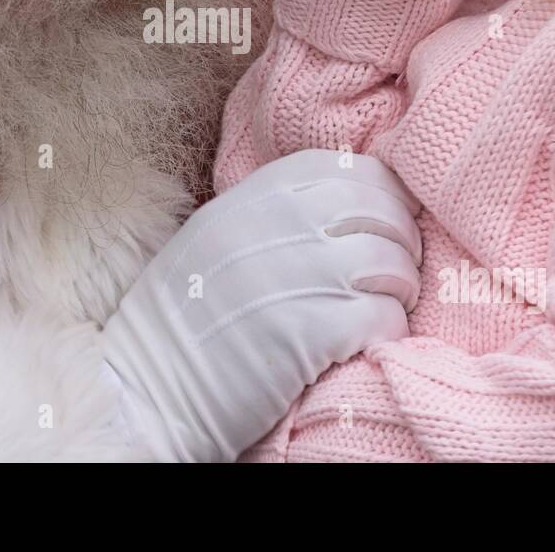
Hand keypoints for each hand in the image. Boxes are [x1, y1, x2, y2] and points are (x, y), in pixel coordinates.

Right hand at [100, 149, 422, 461]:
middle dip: (403, 243)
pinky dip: (389, 329)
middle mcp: (284, 224)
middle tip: (397, 271)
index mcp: (259, 194)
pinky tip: (369, 339)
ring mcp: (303, 275)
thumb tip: (348, 198)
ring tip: (385, 306)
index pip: (354, 170)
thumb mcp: (218, 231)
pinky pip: (385, 317)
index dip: (386, 194)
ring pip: (394, 265)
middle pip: (383, 215)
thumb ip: (273, 208)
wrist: (151, 383)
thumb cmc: (183, 311)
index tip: (390, 221)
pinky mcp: (316, 331)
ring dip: (400, 289)